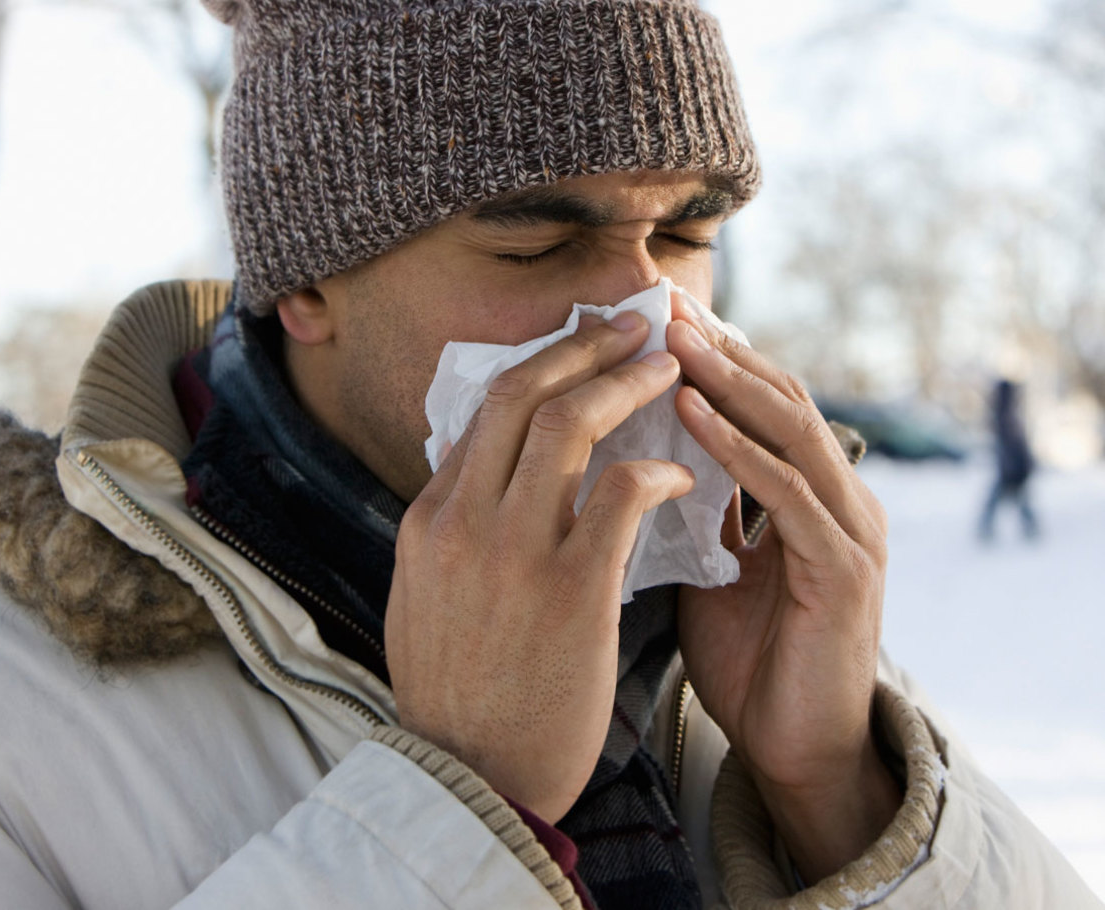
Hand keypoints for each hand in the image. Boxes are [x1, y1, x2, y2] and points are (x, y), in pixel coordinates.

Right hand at [386, 314, 692, 823]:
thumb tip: (479, 472)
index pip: (481, 414)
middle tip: (630, 325)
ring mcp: (514, 551)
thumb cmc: (456, 692)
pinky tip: (680, 474)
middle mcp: (463, 520)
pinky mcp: (572, 590)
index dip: (539, 367)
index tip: (579, 347)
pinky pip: (624, 493)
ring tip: (667, 366)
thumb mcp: (424, 597)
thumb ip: (451, 530)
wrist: (469, 779)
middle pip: (521, 394)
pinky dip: (657, 467)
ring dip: (625, 382)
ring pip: (569, 424)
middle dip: (581, 345)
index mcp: (428, 519)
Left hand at [666, 295, 899, 880]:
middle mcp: (838, 496)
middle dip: (717, 345)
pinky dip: (739, 447)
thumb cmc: (748, 657)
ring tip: (673, 338)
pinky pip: (790, 494)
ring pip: (790, 427)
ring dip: (727, 378)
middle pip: (777, 395)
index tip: (651, 313)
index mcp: (807, 492)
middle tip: (661, 301)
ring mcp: (850, 530)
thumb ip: (692, 504)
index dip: (709, 354)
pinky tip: (691, 412)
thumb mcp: (709, 563)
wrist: (795, 752)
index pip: (758, 400)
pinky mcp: (846, 572)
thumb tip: (634, 447)